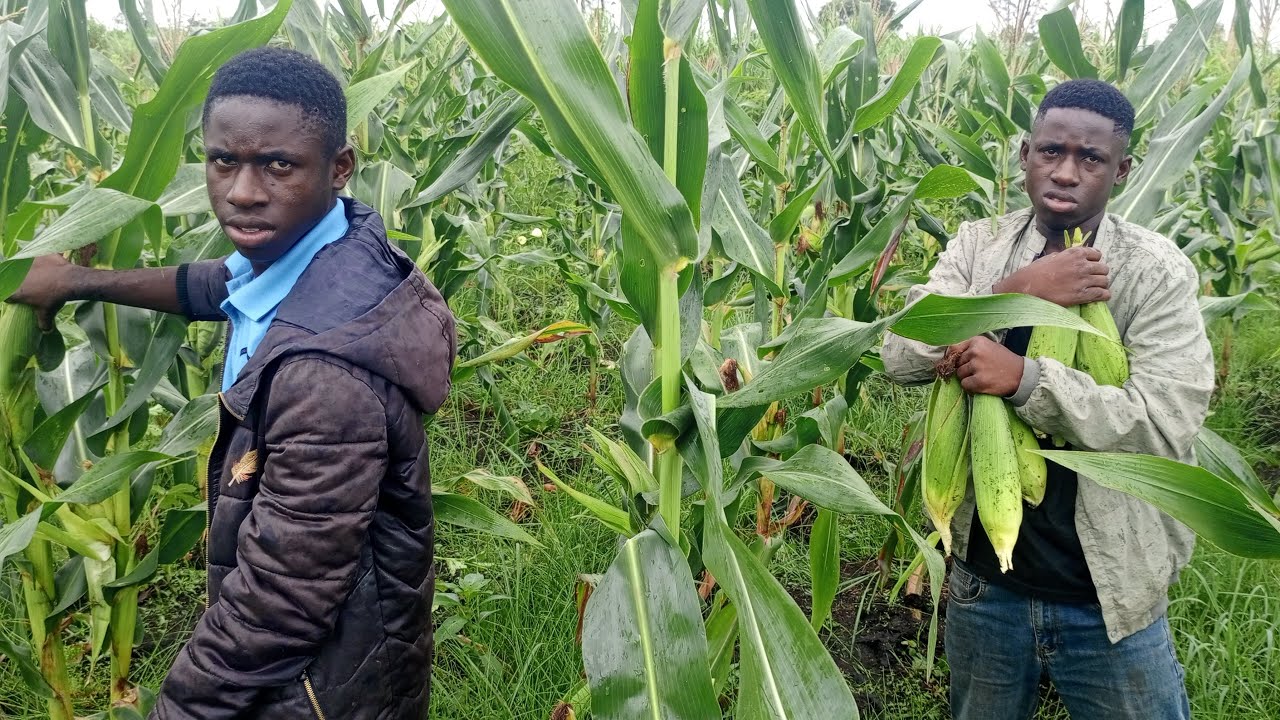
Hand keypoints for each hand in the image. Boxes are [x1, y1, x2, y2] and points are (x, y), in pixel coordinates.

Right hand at [7, 254, 77, 330]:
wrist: (67, 281)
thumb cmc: (54, 299)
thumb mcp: (48, 313)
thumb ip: (44, 323)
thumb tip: (46, 332)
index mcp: (16, 292)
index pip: (5, 294)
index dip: (9, 296)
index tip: (14, 297)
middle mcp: (17, 277)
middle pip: (11, 278)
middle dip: (16, 281)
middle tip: (27, 284)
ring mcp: (26, 265)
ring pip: (20, 265)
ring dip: (26, 269)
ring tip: (37, 273)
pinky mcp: (36, 255)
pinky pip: (35, 255)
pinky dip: (40, 259)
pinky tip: (46, 263)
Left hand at [951, 337, 1022, 396]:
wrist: (1021, 375)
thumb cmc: (1003, 361)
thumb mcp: (988, 347)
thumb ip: (971, 349)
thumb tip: (950, 356)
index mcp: (977, 341)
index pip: (953, 348)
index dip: (951, 358)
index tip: (954, 363)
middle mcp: (975, 352)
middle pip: (957, 363)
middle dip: (964, 368)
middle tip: (979, 371)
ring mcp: (977, 366)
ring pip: (960, 375)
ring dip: (968, 378)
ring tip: (982, 377)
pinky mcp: (979, 381)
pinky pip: (965, 385)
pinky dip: (971, 387)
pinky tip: (982, 384)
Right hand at [994, 246, 1109, 306]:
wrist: (1029, 286)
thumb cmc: (1037, 271)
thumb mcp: (1053, 257)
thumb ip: (1067, 256)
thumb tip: (1074, 258)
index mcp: (1075, 253)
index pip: (1097, 254)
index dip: (1095, 261)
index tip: (1091, 265)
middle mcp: (1082, 265)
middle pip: (1104, 268)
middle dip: (1099, 273)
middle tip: (1093, 278)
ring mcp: (1083, 280)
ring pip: (1105, 281)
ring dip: (1101, 284)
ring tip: (1096, 288)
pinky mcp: (1082, 295)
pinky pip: (1103, 294)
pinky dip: (1104, 295)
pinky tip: (1101, 296)